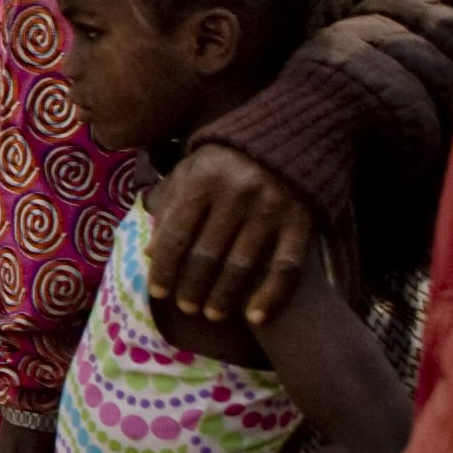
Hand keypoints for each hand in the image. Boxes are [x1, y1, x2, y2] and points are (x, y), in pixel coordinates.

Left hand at [146, 145, 315, 328]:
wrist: (294, 135)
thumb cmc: (228, 158)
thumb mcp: (192, 170)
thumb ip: (169, 207)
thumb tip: (149, 253)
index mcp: (203, 179)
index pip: (176, 235)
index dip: (164, 268)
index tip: (156, 293)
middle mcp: (237, 193)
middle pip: (207, 254)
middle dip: (192, 286)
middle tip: (185, 308)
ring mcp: (272, 207)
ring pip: (242, 264)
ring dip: (224, 296)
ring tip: (211, 314)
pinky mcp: (303, 220)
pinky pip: (286, 267)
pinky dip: (271, 296)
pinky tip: (255, 317)